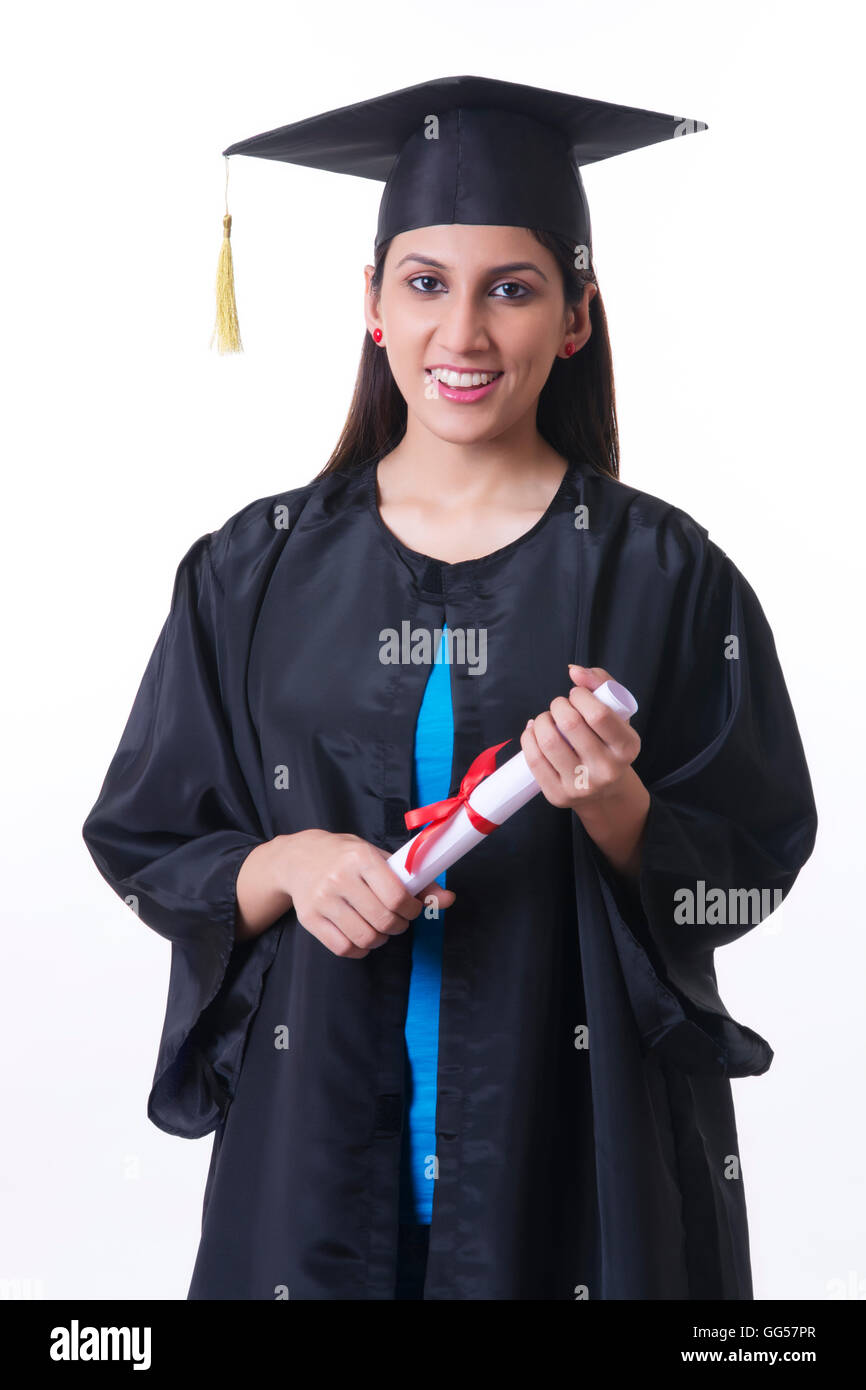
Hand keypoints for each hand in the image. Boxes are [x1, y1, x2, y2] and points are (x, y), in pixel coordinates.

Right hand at [273, 829, 454, 958]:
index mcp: (361, 858)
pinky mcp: (309, 919)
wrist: (298, 858)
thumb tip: (448, 900)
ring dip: (381, 939)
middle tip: (397, 919)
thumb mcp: (379, 858)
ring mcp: (322, 900)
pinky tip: (362, 935)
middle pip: (383, 921)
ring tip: (380, 927)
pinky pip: (344, 948)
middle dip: (399, 926)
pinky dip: (360, 949)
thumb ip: (414, 879)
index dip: (413, 910)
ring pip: (365, 938)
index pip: (397, 897)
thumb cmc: (346, 856)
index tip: (412, 909)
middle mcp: (339, 878)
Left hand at [519, 665, 640, 809]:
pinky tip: (534, 732)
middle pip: (570, 724)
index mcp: (627, 748)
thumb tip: (573, 671)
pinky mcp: (558, 795)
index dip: (580, 696)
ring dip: (541, 720)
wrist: (605, 791)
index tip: (576, 695)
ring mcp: (582, 785)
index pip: (598, 714)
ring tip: (547, 719)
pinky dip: (528, 737)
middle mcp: (607, 770)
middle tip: (560, 706)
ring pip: (549, 741)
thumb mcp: (617, 714)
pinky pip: (534, 760)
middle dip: (558, 705)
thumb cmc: (608, 743)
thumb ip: (600, 683)